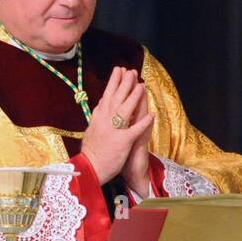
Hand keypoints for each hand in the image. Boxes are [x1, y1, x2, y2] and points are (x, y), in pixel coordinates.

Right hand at [80, 66, 153, 183]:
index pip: (106, 96)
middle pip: (116, 98)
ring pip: (126, 110)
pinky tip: (152, 115)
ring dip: (134, 97)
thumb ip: (96, 118)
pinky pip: (135, 130)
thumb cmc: (90, 153)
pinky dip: (143, 122)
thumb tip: (100, 105)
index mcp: (97, 119)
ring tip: (141, 86)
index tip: (119, 71)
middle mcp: (104, 121)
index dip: (113, 82)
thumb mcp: (90, 132)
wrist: (89, 169)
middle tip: (131, 71)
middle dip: (124, 83)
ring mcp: (114, 131)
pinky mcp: (122, 142)